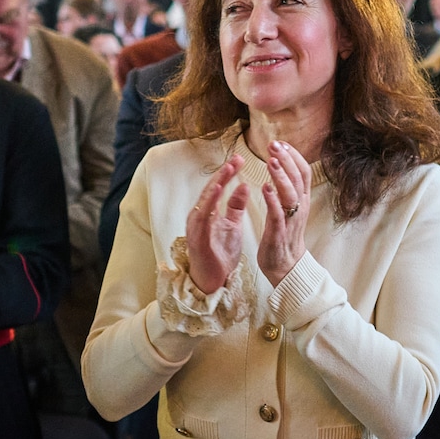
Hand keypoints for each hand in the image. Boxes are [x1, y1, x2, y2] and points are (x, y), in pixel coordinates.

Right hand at [183, 153, 250, 294]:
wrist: (213, 280)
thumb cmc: (219, 253)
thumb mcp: (232, 225)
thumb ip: (235, 206)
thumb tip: (243, 185)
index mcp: (207, 212)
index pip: (217, 187)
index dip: (227, 172)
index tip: (240, 158)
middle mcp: (199, 215)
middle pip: (210, 189)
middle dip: (223, 173)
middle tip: (236, 158)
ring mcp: (196, 226)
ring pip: (205, 199)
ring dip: (217, 183)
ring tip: (228, 168)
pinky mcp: (198, 236)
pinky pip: (203, 216)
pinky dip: (210, 201)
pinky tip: (218, 189)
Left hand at [254, 141, 312, 287]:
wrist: (286, 266)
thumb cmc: (285, 235)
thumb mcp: (291, 208)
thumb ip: (288, 188)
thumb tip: (282, 166)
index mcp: (302, 200)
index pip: (304, 172)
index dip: (294, 156)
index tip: (281, 143)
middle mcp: (300, 207)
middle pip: (298, 178)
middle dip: (286, 159)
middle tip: (273, 145)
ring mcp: (291, 220)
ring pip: (290, 194)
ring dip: (281, 176)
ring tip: (271, 161)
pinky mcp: (279, 233)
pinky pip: (278, 214)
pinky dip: (273, 200)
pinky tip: (265, 188)